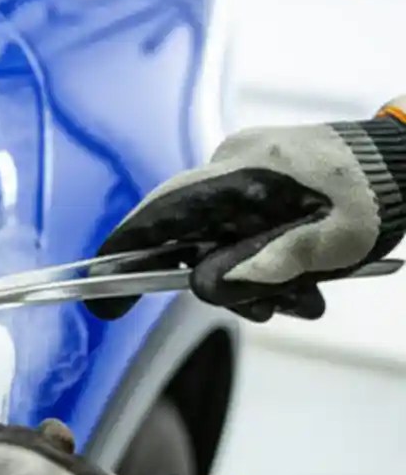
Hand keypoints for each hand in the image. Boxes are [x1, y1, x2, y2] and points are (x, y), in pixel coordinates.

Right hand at [86, 113, 405, 321]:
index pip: (160, 214)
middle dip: (221, 281)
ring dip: (253, 276)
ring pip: (217, 236)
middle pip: (189, 234)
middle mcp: (230, 164)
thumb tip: (205, 287)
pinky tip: (305, 280)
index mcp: (240, 173)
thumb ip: (265, 265)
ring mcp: (244, 168)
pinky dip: (262, 257)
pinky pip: (238, 225)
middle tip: (270, 310)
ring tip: (306, 299)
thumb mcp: (328, 244)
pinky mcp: (260, 176)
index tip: (96, 287)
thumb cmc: (377, 195)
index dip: (122, 251)